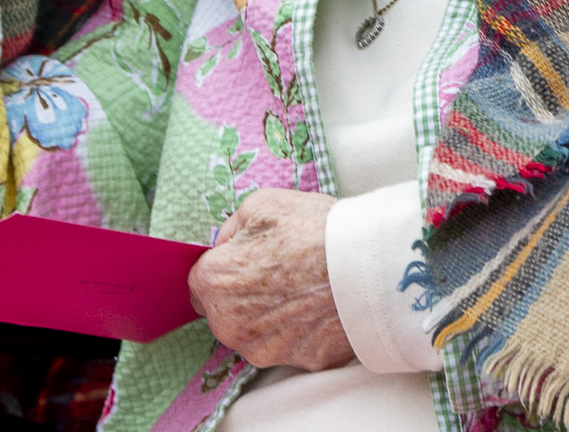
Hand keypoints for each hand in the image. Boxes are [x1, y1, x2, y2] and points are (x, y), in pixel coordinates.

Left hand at [189, 189, 352, 371]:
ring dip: (271, 317)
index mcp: (214, 283)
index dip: (225, 267)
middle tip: (282, 271)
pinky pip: (291, 344)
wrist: (369, 266)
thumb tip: (225, 245)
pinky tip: (321, 306)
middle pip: (225, 312)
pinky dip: (301, 330)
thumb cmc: (315, 230)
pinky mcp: (298, 363)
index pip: (200, 282)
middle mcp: (230, 325)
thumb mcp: (262, 205)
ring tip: (306, 288)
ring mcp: (264, 350)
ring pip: (256, 333)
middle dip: (245, 295)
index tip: (249, 260)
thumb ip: (231, 229)